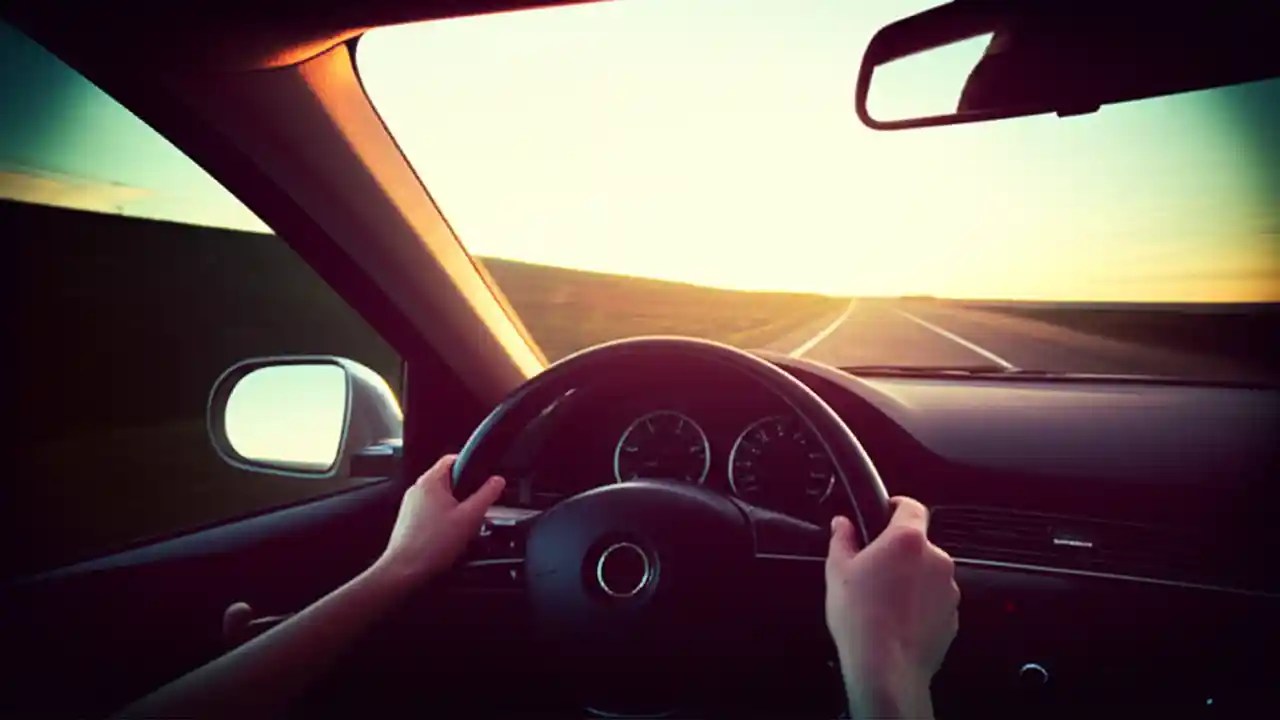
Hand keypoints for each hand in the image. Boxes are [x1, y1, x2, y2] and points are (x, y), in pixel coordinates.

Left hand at [373, 454, 504, 583]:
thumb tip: (498, 481)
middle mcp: (417, 489)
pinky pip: (431, 512)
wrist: (405, 570)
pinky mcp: (409, 520)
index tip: (483, 477)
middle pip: (448, 480)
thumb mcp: (469, 518)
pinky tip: (449, 536)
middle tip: (475, 509)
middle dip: (465, 493)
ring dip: (454, 508)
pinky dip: (443, 519)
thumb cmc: (433, 544)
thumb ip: (486, 495)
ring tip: (462, 527)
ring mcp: (411, 505)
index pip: (452, 459)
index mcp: (430, 481)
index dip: (470, 465)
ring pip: (440, 498)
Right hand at [825, 498, 958, 718]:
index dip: (897, 506)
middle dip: (898, 551)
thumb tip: (842, 525)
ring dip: (910, 579)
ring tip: (883, 599)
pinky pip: (934, 599)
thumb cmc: (861, 619)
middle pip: (918, 543)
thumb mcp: (837, 571)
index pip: (911, 506)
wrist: (886, 668)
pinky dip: (919, 603)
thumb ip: (842, 539)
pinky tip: (896, 617)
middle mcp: (935, 559)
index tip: (886, 510)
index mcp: (907, 540)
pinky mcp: (952, 615)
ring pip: (927, 573)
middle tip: (872, 568)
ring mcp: (947, 589)